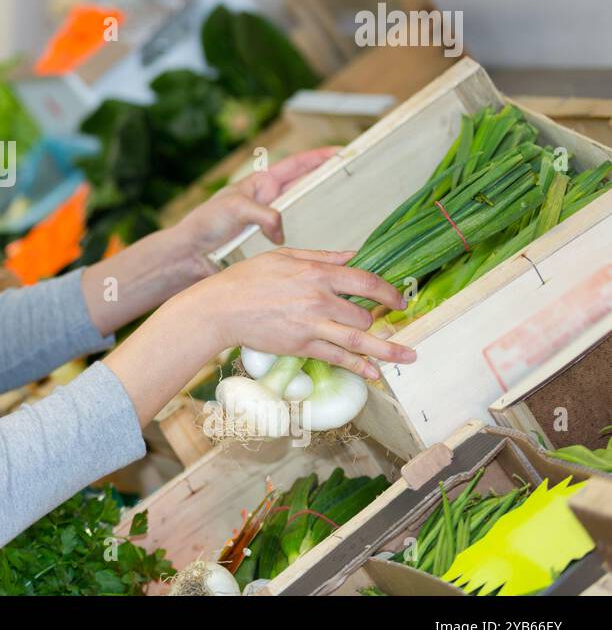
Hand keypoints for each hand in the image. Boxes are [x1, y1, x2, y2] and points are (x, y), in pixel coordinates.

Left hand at [168, 145, 340, 264]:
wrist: (191, 253)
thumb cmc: (206, 223)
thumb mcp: (234, 209)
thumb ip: (263, 214)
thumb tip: (282, 230)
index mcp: (261, 183)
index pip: (296, 164)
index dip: (319, 157)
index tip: (342, 152)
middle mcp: (269, 199)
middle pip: (306, 185)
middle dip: (329, 179)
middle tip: (357, 177)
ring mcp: (270, 220)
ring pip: (304, 211)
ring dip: (324, 210)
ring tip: (351, 209)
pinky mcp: (269, 241)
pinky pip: (296, 233)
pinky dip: (311, 234)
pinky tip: (327, 241)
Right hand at [177, 246, 417, 378]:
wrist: (221, 307)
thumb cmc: (248, 279)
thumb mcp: (284, 256)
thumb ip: (321, 256)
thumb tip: (352, 255)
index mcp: (317, 273)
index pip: (366, 282)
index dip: (388, 293)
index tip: (399, 300)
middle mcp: (319, 299)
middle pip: (364, 315)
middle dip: (375, 321)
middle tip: (382, 326)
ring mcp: (311, 324)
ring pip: (359, 340)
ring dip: (388, 350)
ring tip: (409, 357)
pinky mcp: (301, 346)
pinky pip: (337, 358)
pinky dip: (359, 367)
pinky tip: (375, 374)